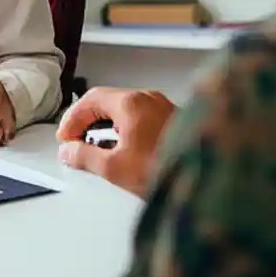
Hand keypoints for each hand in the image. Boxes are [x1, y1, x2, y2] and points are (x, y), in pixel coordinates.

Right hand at [56, 87, 176, 196]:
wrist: (210, 178)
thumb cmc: (168, 169)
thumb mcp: (115, 168)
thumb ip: (84, 157)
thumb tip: (68, 152)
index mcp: (131, 103)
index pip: (89, 100)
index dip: (71, 119)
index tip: (65, 138)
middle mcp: (148, 99)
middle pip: (107, 101)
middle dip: (86, 121)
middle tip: (74, 142)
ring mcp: (163, 107)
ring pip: (124, 109)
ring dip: (105, 125)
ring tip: (95, 148)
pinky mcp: (173, 120)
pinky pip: (140, 117)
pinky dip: (124, 129)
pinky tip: (122, 149)